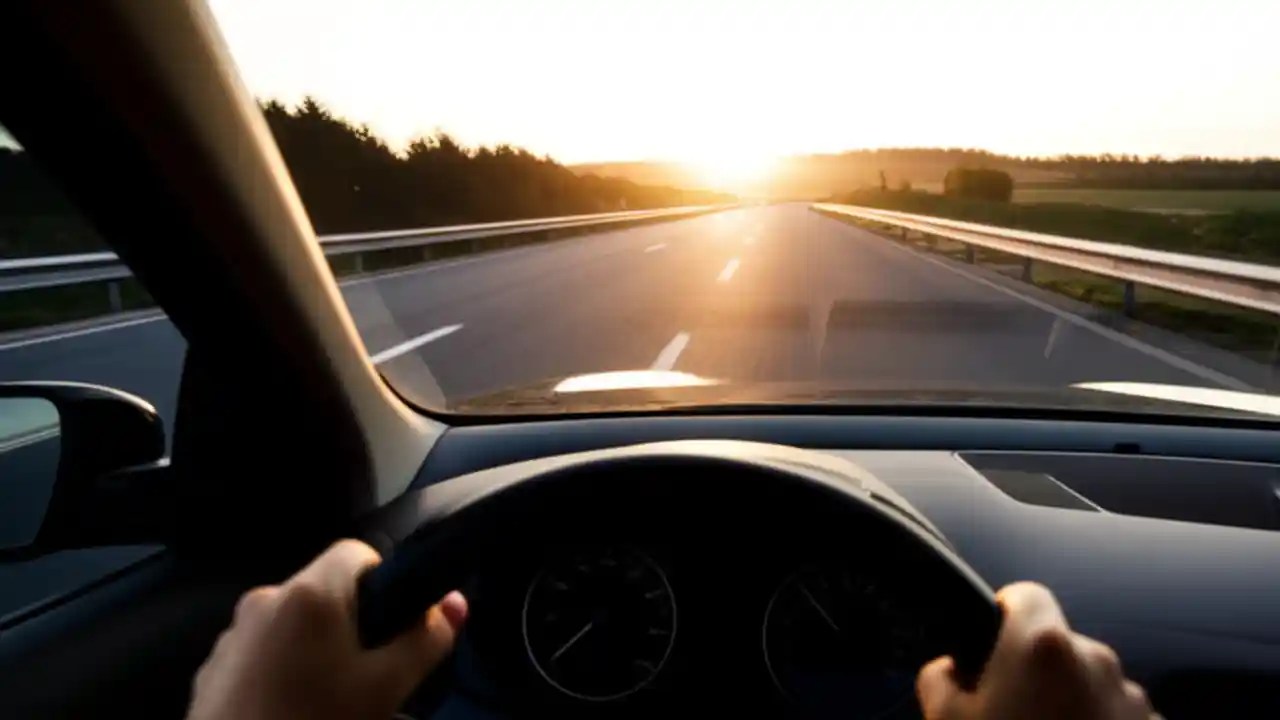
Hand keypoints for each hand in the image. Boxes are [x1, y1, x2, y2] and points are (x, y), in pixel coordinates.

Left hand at [187, 539, 467, 719]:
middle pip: (325, 592)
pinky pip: (262, 651)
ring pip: (293, 625)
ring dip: (315, 649)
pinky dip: (281, 669)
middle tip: (367, 674)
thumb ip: (425, 640)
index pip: (358, 552)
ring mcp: (232, 634)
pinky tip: (289, 708)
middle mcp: (264, 598)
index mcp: (309, 592)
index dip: (384, 584)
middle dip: (351, 625)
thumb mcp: (384, 688)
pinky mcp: (212, 667)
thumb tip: (455, 602)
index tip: (392, 629)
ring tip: (327, 698)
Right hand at [917, 582, 1155, 719]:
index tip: (991, 643)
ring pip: (1091, 684)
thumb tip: (948, 670)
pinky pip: (1117, 717)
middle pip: (1058, 646)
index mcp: (1041, 645)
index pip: (1025, 595)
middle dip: (1036, 672)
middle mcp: (1096, 660)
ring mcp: (1132, 700)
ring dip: (1071, 704)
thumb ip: (939, 679)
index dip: (1003, 614)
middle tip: (1009, 712)